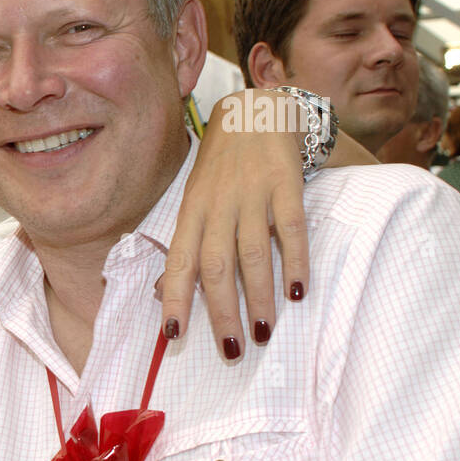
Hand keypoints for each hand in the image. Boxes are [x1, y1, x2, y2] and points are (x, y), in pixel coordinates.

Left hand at [160, 90, 308, 358]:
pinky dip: (295, 261)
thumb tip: (161, 294)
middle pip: (215, 266)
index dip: (174, 299)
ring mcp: (251, 195)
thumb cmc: (220, 168)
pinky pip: (290, 228)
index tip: (173, 336)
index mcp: (191, 214)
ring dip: (259, 296)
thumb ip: (184, 246)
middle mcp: (217, 207)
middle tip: (233, 350)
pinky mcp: (285, 184)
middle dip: (222, 312)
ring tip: (264, 331)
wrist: (254, 110)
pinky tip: (298, 291)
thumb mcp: (193, 202)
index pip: (178, 263)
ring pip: (252, 254)